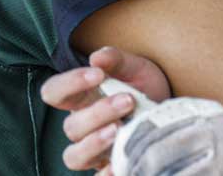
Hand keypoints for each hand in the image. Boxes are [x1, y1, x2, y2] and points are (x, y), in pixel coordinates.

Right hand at [41, 47, 170, 172]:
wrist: (169, 108)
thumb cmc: (144, 86)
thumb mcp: (134, 67)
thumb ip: (115, 60)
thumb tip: (96, 58)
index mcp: (80, 98)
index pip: (53, 92)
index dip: (69, 83)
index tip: (97, 74)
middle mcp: (82, 126)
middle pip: (70, 127)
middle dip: (98, 113)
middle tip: (128, 100)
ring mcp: (94, 149)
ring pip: (74, 156)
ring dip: (94, 142)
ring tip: (119, 129)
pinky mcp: (110, 166)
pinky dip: (105, 174)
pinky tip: (119, 163)